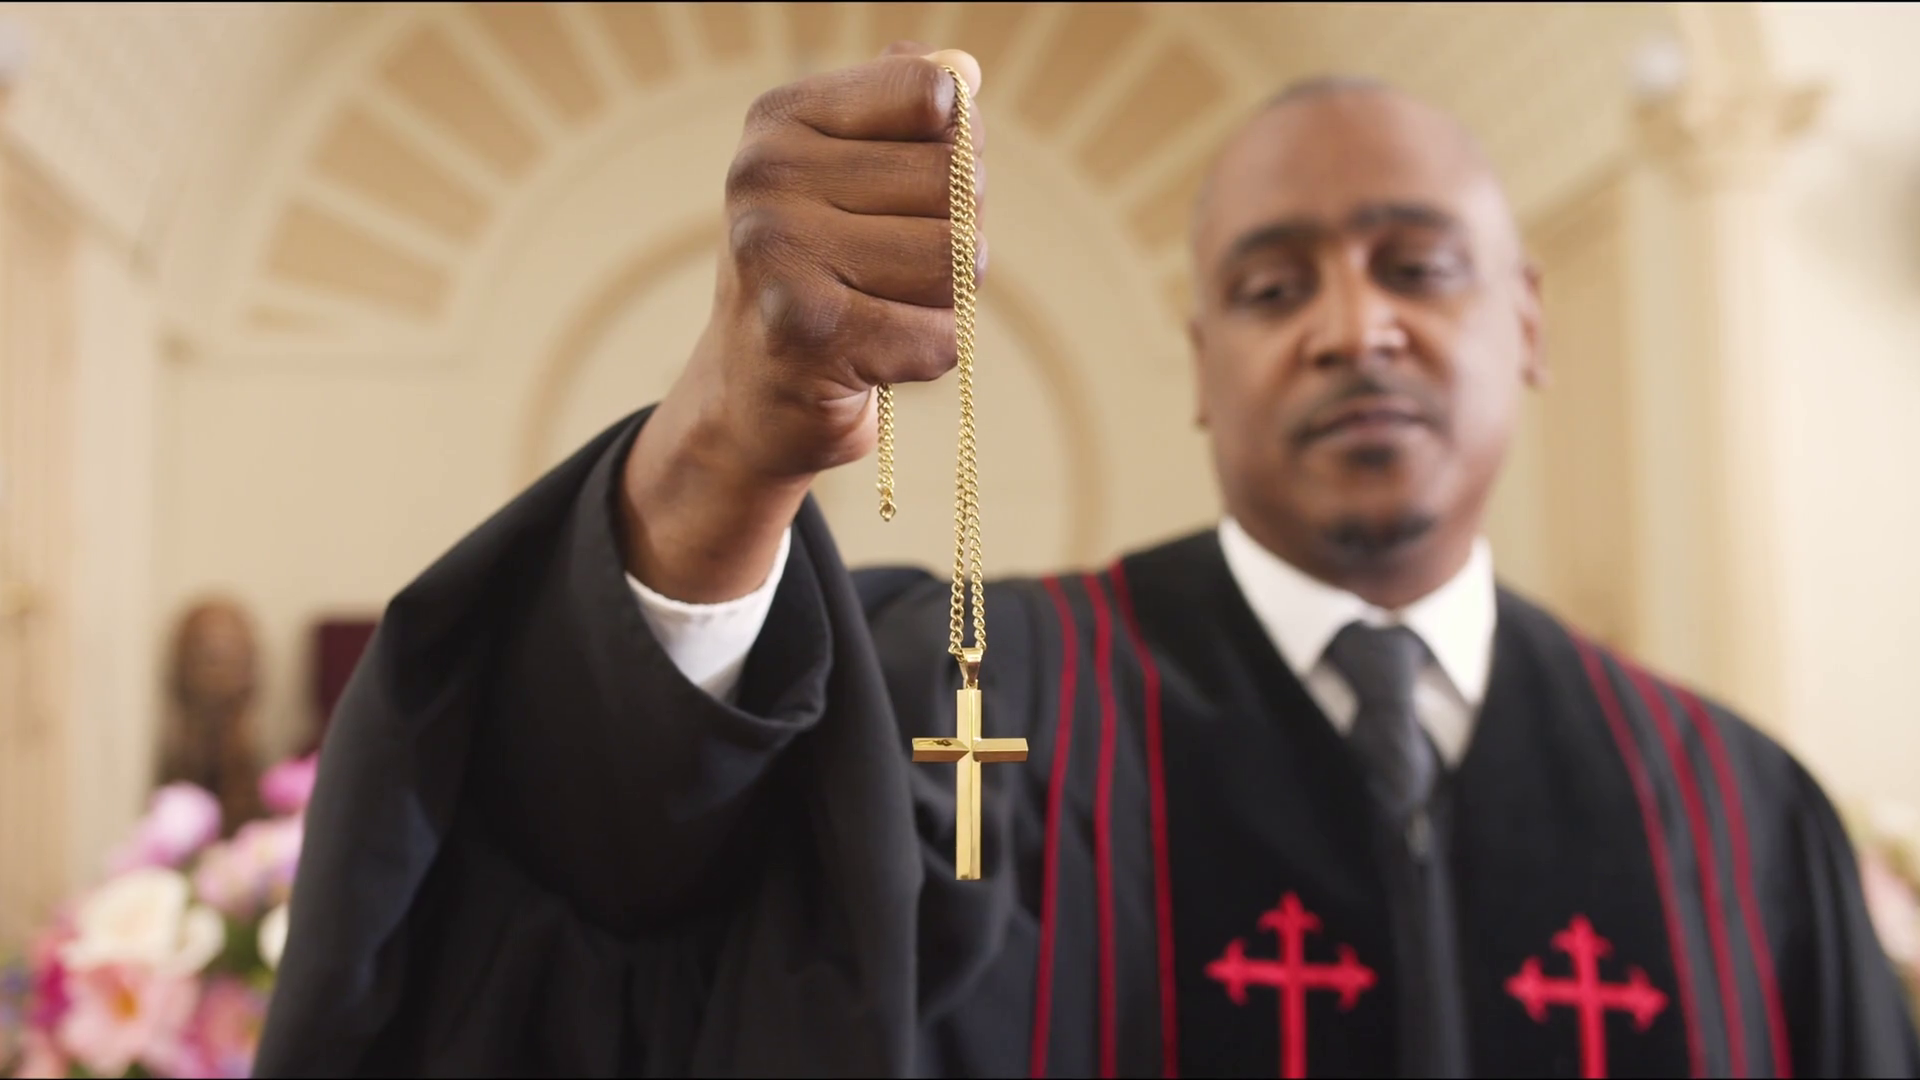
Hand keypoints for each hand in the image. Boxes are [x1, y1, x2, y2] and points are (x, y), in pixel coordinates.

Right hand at [622, 46, 984, 600]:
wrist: (750, 393)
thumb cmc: (821, 271)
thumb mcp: (851, 171)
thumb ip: (908, 110)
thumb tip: (965, 71)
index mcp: (782, 117)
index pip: (937, 97)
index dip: (957, 150)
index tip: (912, 189)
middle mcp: (766, 173)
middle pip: (957, 184)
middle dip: (954, 236)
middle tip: (891, 268)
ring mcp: (778, 250)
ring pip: (956, 260)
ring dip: (942, 299)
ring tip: (881, 308)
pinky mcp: (807, 331)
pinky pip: (939, 334)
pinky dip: (926, 353)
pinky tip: (873, 355)